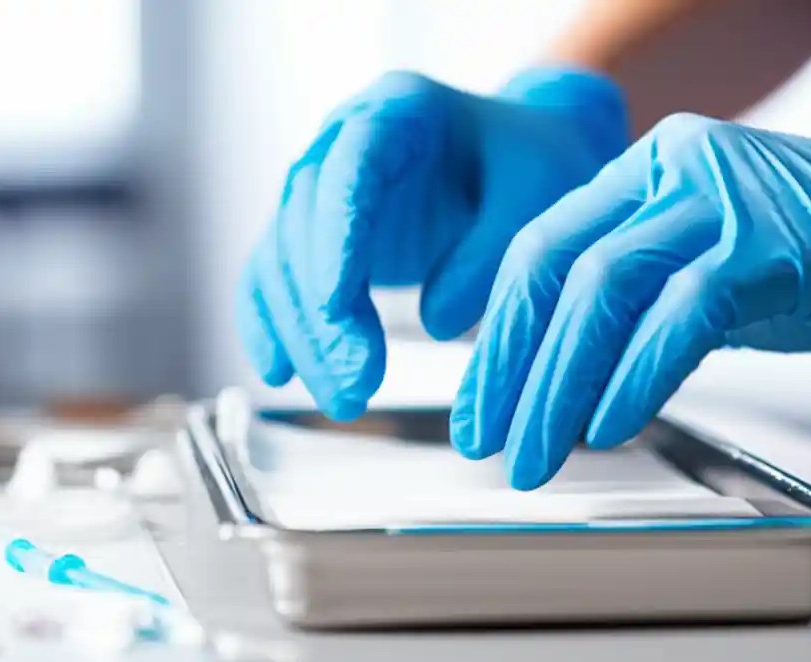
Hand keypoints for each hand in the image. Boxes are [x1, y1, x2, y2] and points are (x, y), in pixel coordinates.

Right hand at [237, 68, 627, 419]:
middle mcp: (341, 140)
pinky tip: (281, 373)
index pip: (349, 168)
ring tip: (345, 402)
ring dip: (303, 336)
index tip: (339, 307)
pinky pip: (272, 277)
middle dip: (322, 313)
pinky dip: (271, 325)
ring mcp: (318, 186)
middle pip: (304, 223)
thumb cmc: (532, 167)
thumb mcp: (539, 194)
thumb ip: (493, 251)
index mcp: (398, 110)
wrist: (517, 159)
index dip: (337, 238)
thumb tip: (435, 322)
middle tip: (357, 388)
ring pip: (281, 259)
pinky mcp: (311, 231)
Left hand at [452, 113, 810, 488]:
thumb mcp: (708, 269)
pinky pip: (683, 313)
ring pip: (605, 291)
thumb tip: (556, 372)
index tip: (477, 404)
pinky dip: (637, 376)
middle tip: (487, 444)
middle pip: (558, 269)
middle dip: (511, 367)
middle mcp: (677, 166)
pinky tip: (609, 428)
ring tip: (536, 456)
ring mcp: (728, 196)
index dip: (498, 334)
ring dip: (560, 386)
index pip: (541, 249)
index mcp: (648, 169)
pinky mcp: (780, 243)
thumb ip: (639, 299)